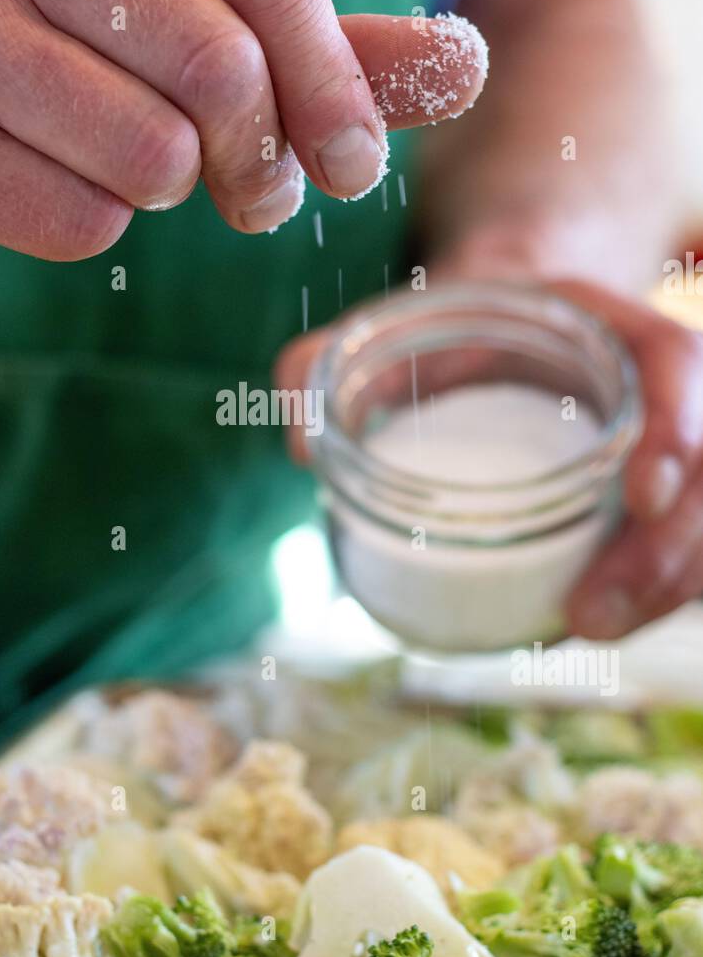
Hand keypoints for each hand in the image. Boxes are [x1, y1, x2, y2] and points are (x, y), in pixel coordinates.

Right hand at [0, 0, 485, 275]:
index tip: (356, 163)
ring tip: (127, 171)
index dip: (335, 83)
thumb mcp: (195, 22)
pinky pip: (81, 221)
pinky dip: (90, 229)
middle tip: (253, 193)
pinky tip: (47, 188)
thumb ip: (327, 48)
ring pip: (150, 154)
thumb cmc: (69, 60)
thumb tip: (468, 63)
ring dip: (167, 192)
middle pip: (217, 65)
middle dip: (260, 158)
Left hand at [276, 273, 702, 640]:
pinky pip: (687, 553)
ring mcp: (668, 448)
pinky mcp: (657, 503)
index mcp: (601, 326)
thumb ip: (327, 364)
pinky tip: (591, 627)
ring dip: (665, 586)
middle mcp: (652, 386)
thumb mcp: (393, 327)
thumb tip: (292, 440)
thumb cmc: (447, 333)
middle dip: (668, 551)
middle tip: (589, 616)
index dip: (677, 426)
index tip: (644, 494)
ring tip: (585, 630)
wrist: (498, 331)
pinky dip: (657, 595)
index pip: (675, 361)